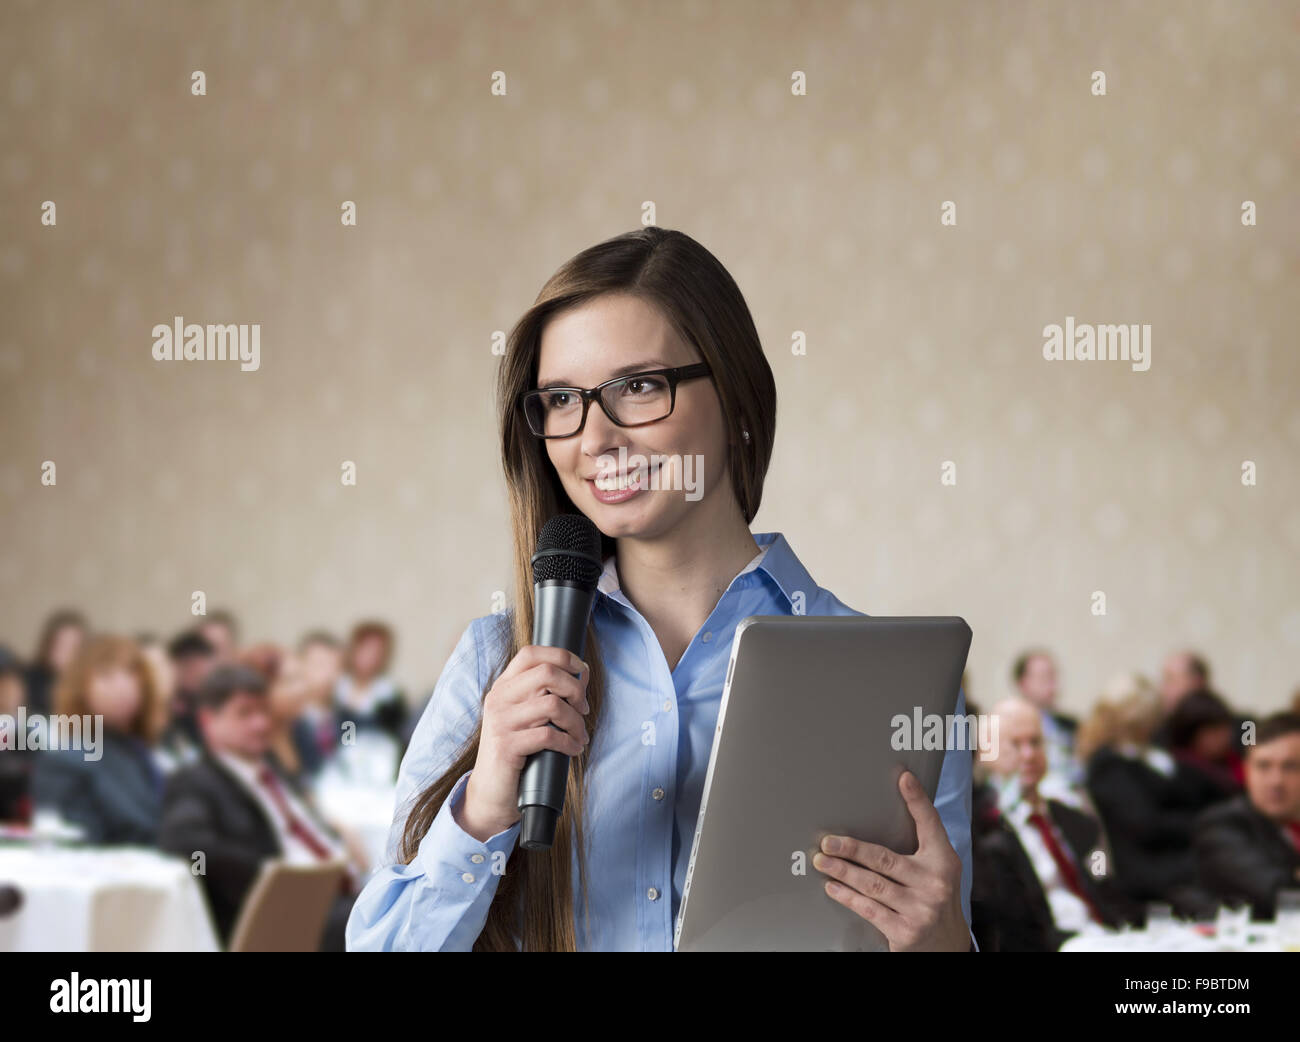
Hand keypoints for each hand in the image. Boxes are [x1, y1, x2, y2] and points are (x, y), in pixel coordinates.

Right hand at [457, 645, 590, 841]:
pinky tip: (573, 750)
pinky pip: (549, 735)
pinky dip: (569, 742)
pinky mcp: (506, 746)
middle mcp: (499, 698)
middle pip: (547, 673)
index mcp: (504, 686)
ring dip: (576, 722)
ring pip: (553, 704)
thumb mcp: (528, 716)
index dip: (562, 656)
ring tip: (580, 736)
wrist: (491, 793)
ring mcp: (500, 722)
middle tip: (583, 708)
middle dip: (575, 689)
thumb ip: (547, 693)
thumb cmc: (517, 751)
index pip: (531, 653)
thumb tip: (583, 672)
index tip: (582, 672)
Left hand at [812, 769, 968, 950]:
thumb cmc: (934, 896)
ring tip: (822, 861)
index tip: (904, 778)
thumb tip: (887, 808)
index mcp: (944, 861)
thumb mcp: (937, 868)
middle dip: (852, 849)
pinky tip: (833, 888)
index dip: (918, 800)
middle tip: (827, 841)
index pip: (931, 825)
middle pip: (885, 859)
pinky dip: (848, 897)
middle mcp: (935, 884)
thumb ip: (920, 843)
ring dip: (842, 872)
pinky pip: (869, 909)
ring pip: (872, 885)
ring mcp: (921, 909)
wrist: (947, 945)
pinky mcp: (906, 932)